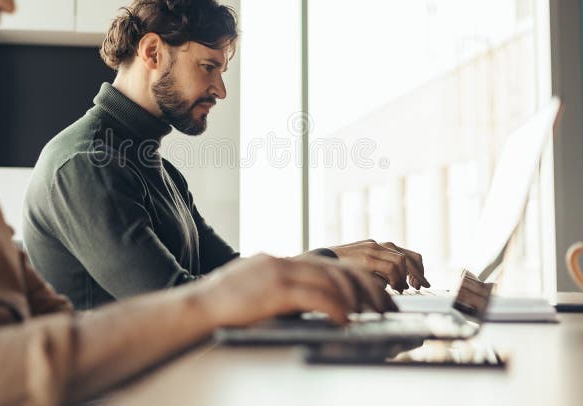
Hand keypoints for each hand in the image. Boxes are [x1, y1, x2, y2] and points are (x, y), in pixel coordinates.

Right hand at [195, 254, 396, 326]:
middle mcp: (281, 261)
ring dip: (356, 298)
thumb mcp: (253, 290)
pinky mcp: (275, 290)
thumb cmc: (221, 307)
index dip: (355, 279)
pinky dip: (336, 309)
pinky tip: (345, 321)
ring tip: (370, 315)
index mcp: (277, 261)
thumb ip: (277, 290)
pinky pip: (316, 297)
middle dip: (367, 287)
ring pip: (331, 279)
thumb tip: (305, 302)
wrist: (196, 308)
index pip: (328, 264)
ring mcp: (278, 272)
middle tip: (385, 305)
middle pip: (337, 268)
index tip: (373, 295)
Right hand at [328, 240, 429, 290]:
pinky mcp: (366, 257)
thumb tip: (400, 284)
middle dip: (417, 274)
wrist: (320, 261)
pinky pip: (391, 267)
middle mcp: (378, 245)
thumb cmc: (341, 268)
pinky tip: (392, 287)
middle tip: (417, 287)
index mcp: (379, 246)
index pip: (408, 255)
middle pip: (409, 257)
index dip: (418, 270)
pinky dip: (395, 278)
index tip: (420, 283)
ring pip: (401, 261)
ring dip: (404, 277)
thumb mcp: (364, 267)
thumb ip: (380, 271)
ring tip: (401, 288)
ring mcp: (372, 249)